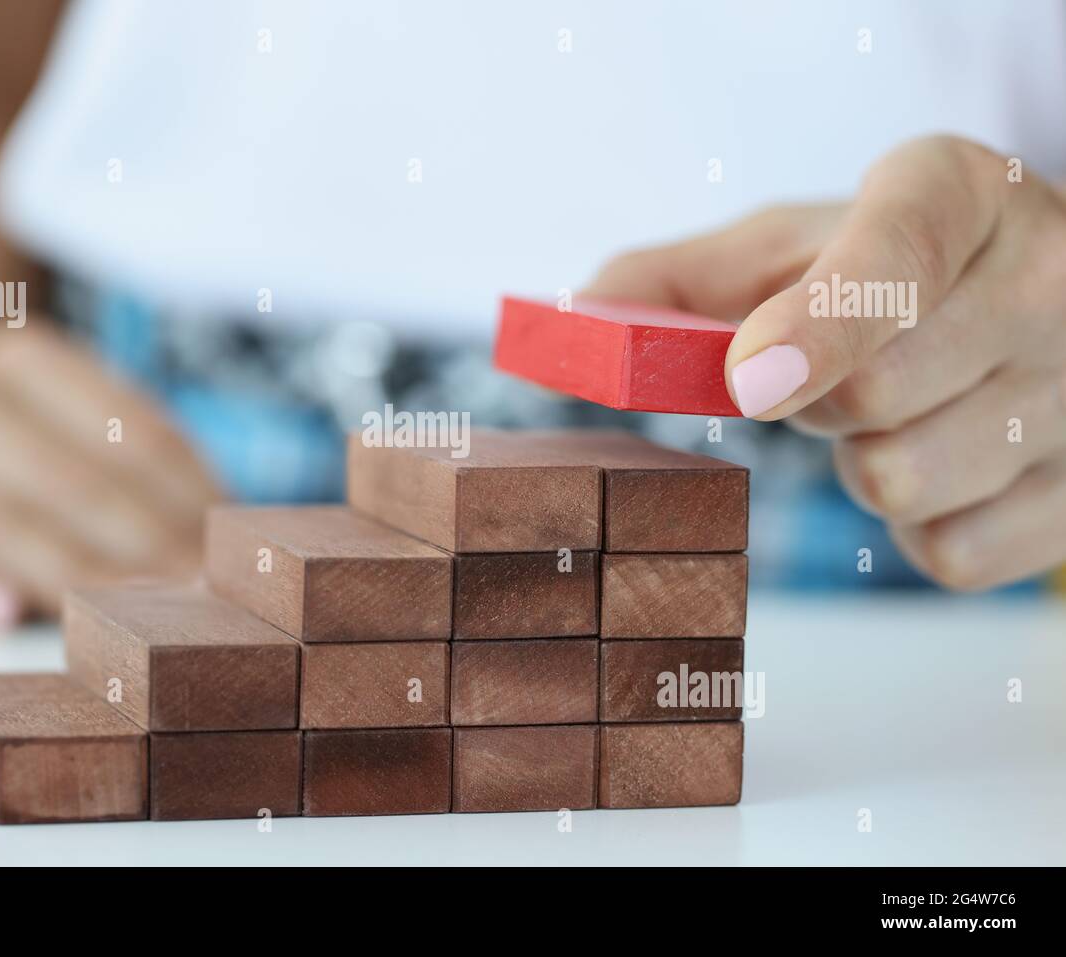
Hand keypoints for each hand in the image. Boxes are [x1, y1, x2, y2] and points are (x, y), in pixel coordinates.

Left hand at [586, 136, 1065, 589]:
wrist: (1024, 308)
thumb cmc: (873, 277)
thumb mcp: (783, 249)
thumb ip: (672, 281)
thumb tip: (574, 322)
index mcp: (960, 194)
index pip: (894, 259)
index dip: (815, 327)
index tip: (744, 381)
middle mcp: (1046, 279)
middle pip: (871, 395)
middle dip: (812, 400)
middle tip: (830, 372)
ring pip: (902, 483)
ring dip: (858, 464)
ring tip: (896, 410)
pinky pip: (947, 553)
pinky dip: (916, 526)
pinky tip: (943, 463)